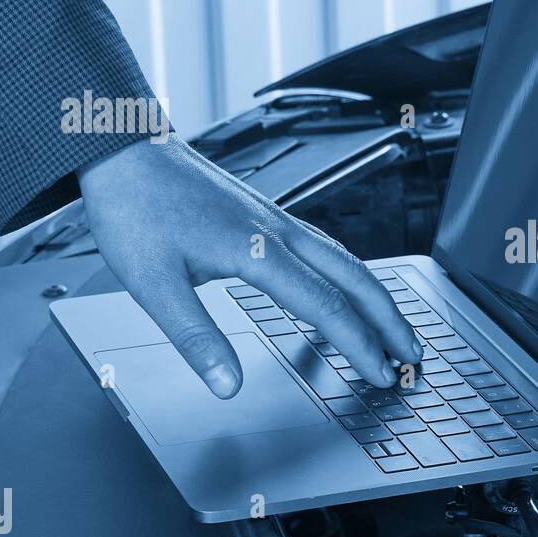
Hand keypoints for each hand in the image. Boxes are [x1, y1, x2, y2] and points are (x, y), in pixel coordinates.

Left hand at [77, 138, 421, 396]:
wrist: (122, 151)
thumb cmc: (134, 210)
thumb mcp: (152, 284)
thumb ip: (196, 338)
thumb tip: (228, 385)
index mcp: (258, 251)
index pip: (328, 307)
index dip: (360, 345)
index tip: (382, 375)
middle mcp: (279, 232)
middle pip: (356, 280)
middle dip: (391, 320)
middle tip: (414, 354)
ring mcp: (277, 220)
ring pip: (346, 260)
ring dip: (377, 297)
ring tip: (396, 326)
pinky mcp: (266, 215)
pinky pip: (327, 248)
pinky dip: (351, 275)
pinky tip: (347, 286)